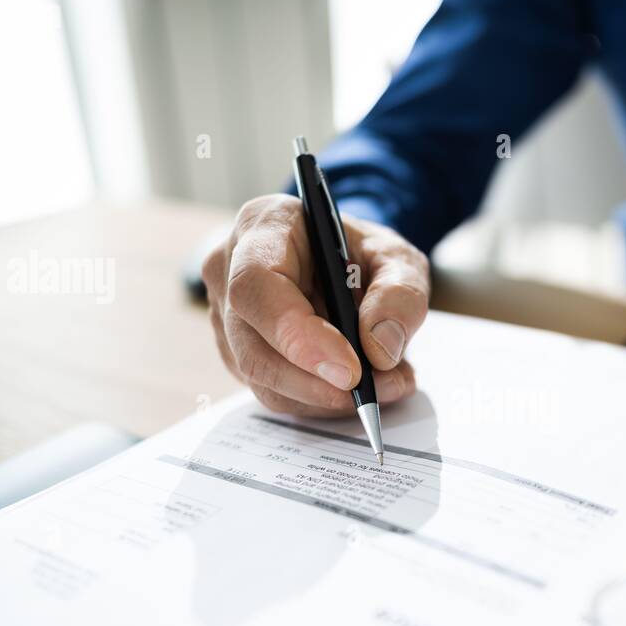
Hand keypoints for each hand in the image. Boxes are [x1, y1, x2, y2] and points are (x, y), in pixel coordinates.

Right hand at [203, 194, 428, 416]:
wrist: (344, 265)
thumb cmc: (363, 253)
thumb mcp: (398, 258)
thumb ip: (400, 294)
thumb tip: (380, 349)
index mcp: (264, 225)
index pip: (257, 284)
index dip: (298, 335)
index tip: (350, 369)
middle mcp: (229, 269)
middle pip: (252, 346)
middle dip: (315, 382)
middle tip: (371, 392)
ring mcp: (226, 315)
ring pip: (261, 378)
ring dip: (324, 397)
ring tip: (383, 387)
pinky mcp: (237, 353)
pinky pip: (272, 391)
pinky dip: (319, 401)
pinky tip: (358, 388)